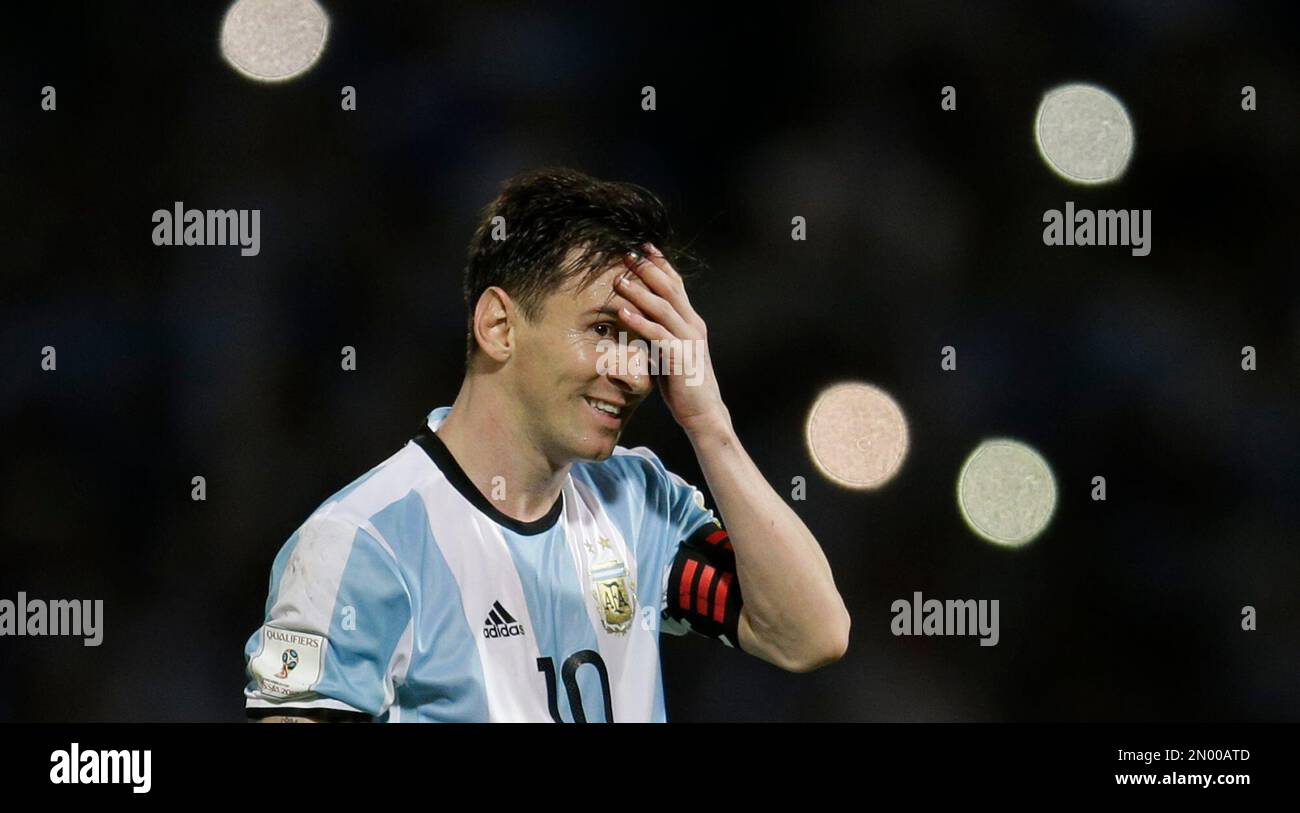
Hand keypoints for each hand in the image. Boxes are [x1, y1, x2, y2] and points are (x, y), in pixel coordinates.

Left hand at [614, 243, 729, 437]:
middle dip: (648, 269)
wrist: (703, 413)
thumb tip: (636, 318)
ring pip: (663, 307)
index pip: (677, 285)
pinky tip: (623, 312)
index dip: (660, 264)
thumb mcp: (670, 351)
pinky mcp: (680, 357)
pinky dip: (640, 322)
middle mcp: (693, 325)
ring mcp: (688, 340)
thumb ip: (659, 333)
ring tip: (618, 278)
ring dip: (639, 291)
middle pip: (670, 288)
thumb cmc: (683, 384)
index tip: (643, 247)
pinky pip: (658, 335)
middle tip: (626, 254)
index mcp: (691, 321)